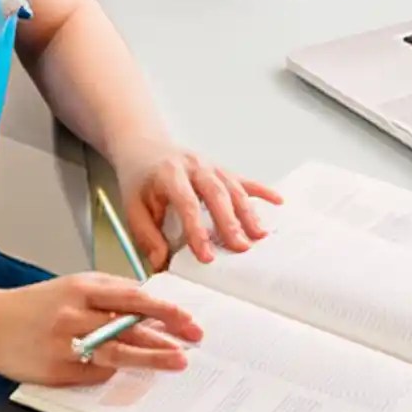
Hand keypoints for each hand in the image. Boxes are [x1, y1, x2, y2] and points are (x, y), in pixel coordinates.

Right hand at [0, 273, 203, 386]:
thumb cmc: (34, 305)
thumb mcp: (72, 286)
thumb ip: (109, 293)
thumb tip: (148, 305)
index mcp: (81, 288)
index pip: (133, 297)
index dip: (164, 308)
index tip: (186, 317)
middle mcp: (74, 314)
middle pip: (130, 326)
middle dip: (166, 334)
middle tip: (191, 339)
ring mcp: (65, 344)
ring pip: (118, 353)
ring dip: (151, 357)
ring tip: (176, 360)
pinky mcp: (57, 369)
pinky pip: (95, 372)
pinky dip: (113, 371)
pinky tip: (127, 369)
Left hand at [113, 138, 283, 269]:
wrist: (144, 148)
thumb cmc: (140, 181)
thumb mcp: (133, 208)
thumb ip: (147, 236)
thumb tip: (161, 264)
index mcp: (169, 175)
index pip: (186, 204)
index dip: (197, 231)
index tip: (206, 256)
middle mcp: (193, 166)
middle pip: (216, 194)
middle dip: (230, 222)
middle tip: (241, 248)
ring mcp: (210, 165)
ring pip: (233, 187)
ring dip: (248, 211)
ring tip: (260, 235)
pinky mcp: (221, 169)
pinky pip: (244, 179)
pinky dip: (262, 190)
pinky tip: (278, 202)